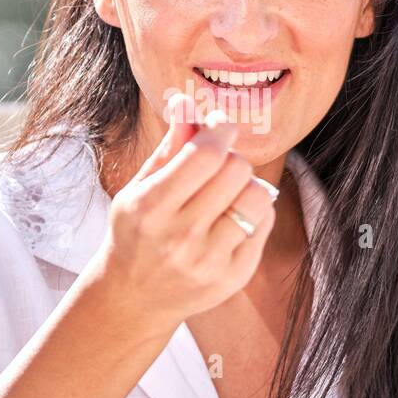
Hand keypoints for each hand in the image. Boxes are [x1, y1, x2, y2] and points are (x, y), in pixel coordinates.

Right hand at [95, 92, 278, 324]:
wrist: (133, 297)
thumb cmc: (137, 231)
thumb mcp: (140, 187)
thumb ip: (169, 146)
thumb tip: (185, 100)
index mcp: (151, 207)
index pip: (205, 154)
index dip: (220, 131)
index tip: (221, 127)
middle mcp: (180, 237)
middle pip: (236, 171)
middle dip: (231, 157)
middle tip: (219, 163)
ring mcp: (209, 261)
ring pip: (258, 198)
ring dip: (247, 186)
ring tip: (228, 192)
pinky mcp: (232, 277)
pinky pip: (264, 224)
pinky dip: (254, 212)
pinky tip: (232, 217)